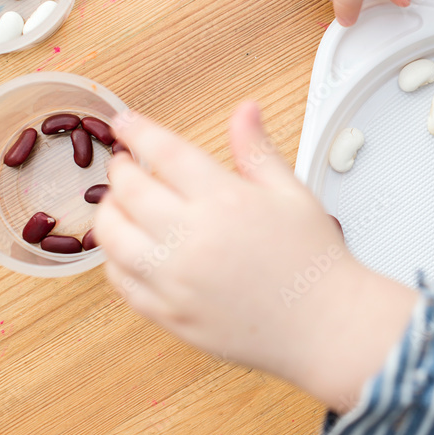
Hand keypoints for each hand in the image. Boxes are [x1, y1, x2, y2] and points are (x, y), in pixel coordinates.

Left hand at [94, 103, 417, 409]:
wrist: (324, 325)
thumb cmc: (312, 261)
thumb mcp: (291, 193)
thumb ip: (257, 150)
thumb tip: (244, 109)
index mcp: (225, 200)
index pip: (164, 152)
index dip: (138, 132)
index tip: (126, 123)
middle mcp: (192, 238)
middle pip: (129, 190)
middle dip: (121, 169)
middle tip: (126, 164)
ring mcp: (175, 280)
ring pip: (111, 237)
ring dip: (108, 212)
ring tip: (121, 204)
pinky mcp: (168, 314)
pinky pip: (121, 282)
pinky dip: (114, 260)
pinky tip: (129, 248)